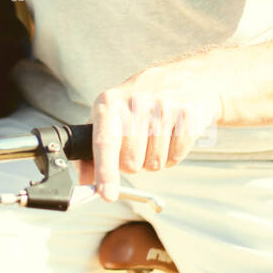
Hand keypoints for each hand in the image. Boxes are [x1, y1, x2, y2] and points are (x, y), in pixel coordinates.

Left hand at [75, 65, 222, 200]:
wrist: (185, 79)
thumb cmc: (141, 101)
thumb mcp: (112, 115)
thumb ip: (94, 148)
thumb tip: (85, 181)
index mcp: (109, 103)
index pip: (105, 142)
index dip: (105, 171)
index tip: (106, 194)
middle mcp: (135, 103)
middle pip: (130, 162)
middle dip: (131, 163)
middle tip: (136, 144)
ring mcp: (163, 108)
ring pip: (153, 163)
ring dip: (152, 160)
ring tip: (154, 136)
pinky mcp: (187, 117)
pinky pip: (175, 158)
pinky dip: (171, 156)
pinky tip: (170, 136)